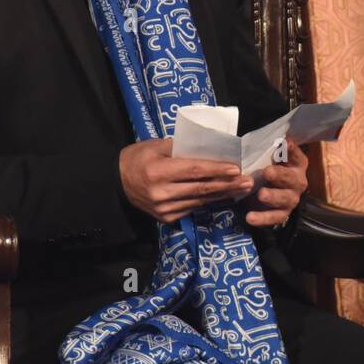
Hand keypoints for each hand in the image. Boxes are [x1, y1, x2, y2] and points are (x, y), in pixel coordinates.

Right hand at [119, 138, 252, 223]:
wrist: (116, 182)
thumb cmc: (137, 158)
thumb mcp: (154, 145)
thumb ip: (179, 147)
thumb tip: (208, 148)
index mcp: (158, 171)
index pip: (193, 170)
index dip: (216, 170)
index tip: (235, 168)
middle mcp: (162, 192)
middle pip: (201, 188)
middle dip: (227, 185)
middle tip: (248, 181)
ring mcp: (164, 208)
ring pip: (200, 200)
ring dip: (223, 194)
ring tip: (242, 188)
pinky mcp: (166, 218)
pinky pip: (193, 207)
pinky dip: (209, 201)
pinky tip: (224, 196)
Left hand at [242, 138, 308, 227]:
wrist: (270, 191)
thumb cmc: (269, 168)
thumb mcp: (270, 158)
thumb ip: (270, 150)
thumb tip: (272, 138)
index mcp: (297, 164)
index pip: (296, 155)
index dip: (291, 150)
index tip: (284, 143)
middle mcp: (298, 181)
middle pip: (291, 178)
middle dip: (280, 175)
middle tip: (267, 172)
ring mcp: (292, 198)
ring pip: (285, 199)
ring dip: (273, 196)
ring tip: (261, 195)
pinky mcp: (283, 213)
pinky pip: (275, 217)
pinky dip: (263, 218)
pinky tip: (250, 217)